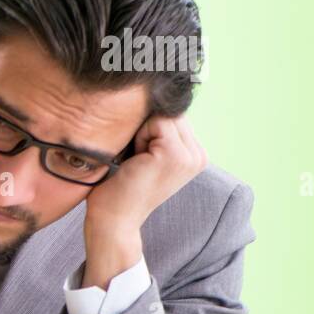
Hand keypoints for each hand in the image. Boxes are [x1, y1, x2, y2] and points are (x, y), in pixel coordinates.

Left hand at [81, 114, 207, 288]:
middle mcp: (199, 156)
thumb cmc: (120, 187)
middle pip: (171, 112)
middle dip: (146, 129)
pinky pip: (156, 121)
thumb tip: (154, 94)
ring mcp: (191, 156)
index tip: (140, 157)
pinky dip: (139, 137)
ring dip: (142, 133)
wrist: (114, 219)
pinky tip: (136, 161)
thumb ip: (157, 131)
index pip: (174, 116)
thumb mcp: (145, 154)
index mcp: (195, 155)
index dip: (149, 129)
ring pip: (163, 115)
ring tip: (136, 161)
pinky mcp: (176, 155)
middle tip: (137, 161)